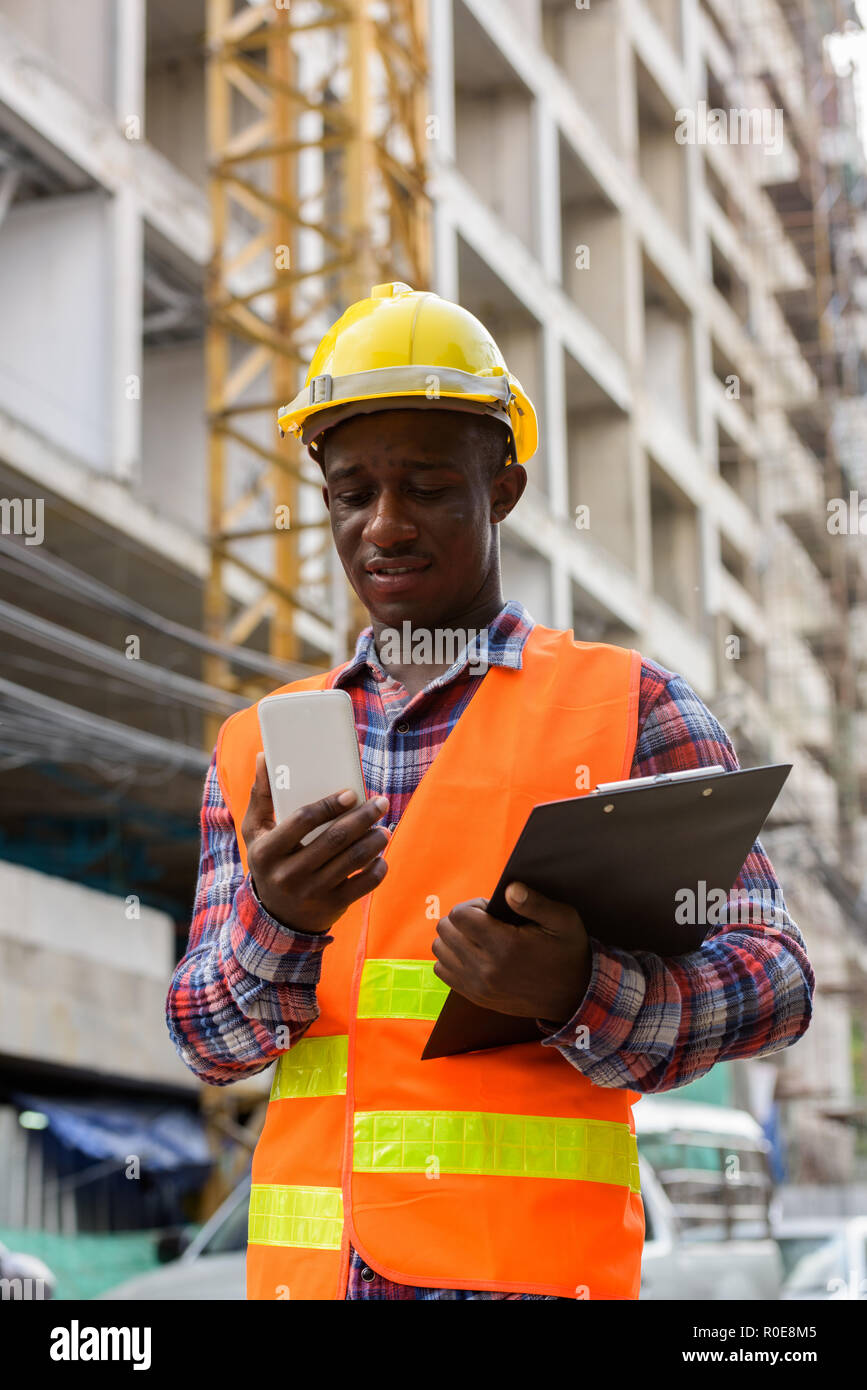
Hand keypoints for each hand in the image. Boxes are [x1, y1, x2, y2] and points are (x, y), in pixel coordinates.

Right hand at [242, 752, 389, 933]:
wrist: (276, 917)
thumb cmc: (268, 861)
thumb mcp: (255, 831)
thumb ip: (261, 795)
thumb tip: (264, 756)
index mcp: (267, 852)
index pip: (302, 820)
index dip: (329, 805)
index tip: (351, 793)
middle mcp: (288, 874)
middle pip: (334, 839)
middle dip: (363, 817)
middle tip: (380, 803)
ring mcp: (311, 892)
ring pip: (353, 860)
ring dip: (375, 840)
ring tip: (384, 828)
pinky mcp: (332, 906)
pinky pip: (363, 885)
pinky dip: (377, 869)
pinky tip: (380, 856)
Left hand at [431, 883, 591, 1023]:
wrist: (572, 996)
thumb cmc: (567, 952)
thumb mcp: (563, 921)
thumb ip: (535, 902)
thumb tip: (509, 889)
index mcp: (505, 946)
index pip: (460, 915)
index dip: (473, 906)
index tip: (490, 910)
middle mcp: (486, 968)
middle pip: (445, 930)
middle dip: (462, 919)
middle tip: (485, 922)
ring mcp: (478, 985)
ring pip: (440, 950)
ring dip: (454, 938)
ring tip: (478, 937)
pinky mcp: (475, 997)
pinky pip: (442, 971)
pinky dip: (451, 958)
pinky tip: (472, 953)